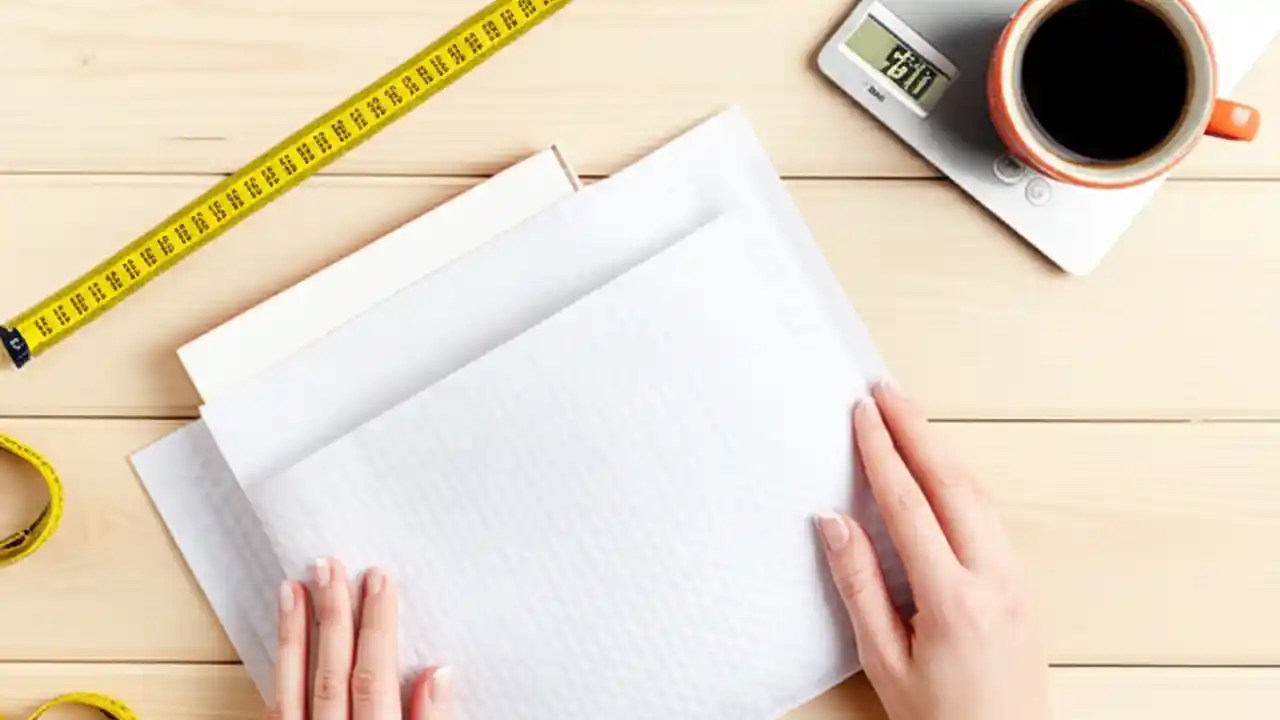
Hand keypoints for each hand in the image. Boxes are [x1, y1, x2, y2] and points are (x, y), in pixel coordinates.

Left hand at [270, 560, 454, 719]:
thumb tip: (439, 673)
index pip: (375, 675)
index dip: (377, 625)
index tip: (380, 580)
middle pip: (334, 671)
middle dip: (333, 615)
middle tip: (331, 567)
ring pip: (297, 684)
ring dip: (295, 632)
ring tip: (293, 586)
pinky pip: (278, 706)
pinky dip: (280, 668)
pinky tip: (282, 638)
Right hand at [817, 383, 1050, 719]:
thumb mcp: (885, 662)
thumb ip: (859, 587)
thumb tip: (834, 524)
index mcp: (954, 599)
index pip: (910, 505)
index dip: (881, 453)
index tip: (861, 415)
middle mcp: (995, 580)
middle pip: (952, 483)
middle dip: (917, 429)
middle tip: (886, 391)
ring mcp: (1017, 581)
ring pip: (979, 494)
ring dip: (942, 449)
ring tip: (909, 417)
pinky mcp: (1024, 587)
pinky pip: (991, 517)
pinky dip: (961, 481)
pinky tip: (943, 470)